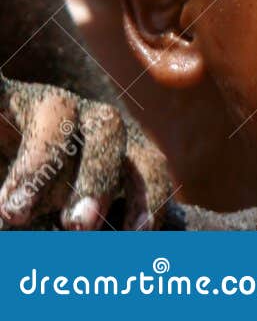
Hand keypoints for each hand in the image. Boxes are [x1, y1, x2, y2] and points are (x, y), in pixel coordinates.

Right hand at [0, 78, 172, 229]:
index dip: (150, 193)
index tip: (138, 234)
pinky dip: (7, 121)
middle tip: (78, 226)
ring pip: (59, 111)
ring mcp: (42, 103)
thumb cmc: (33, 207)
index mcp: (111, 150)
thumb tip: (113, 250)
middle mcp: (83, 120)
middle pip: (109, 128)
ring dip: (41, 164)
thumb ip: (85, 228)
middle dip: (98, 178)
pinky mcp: (2, 97)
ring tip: (15, 213)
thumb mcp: (64, 220)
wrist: (1, 152)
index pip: (145, 161)